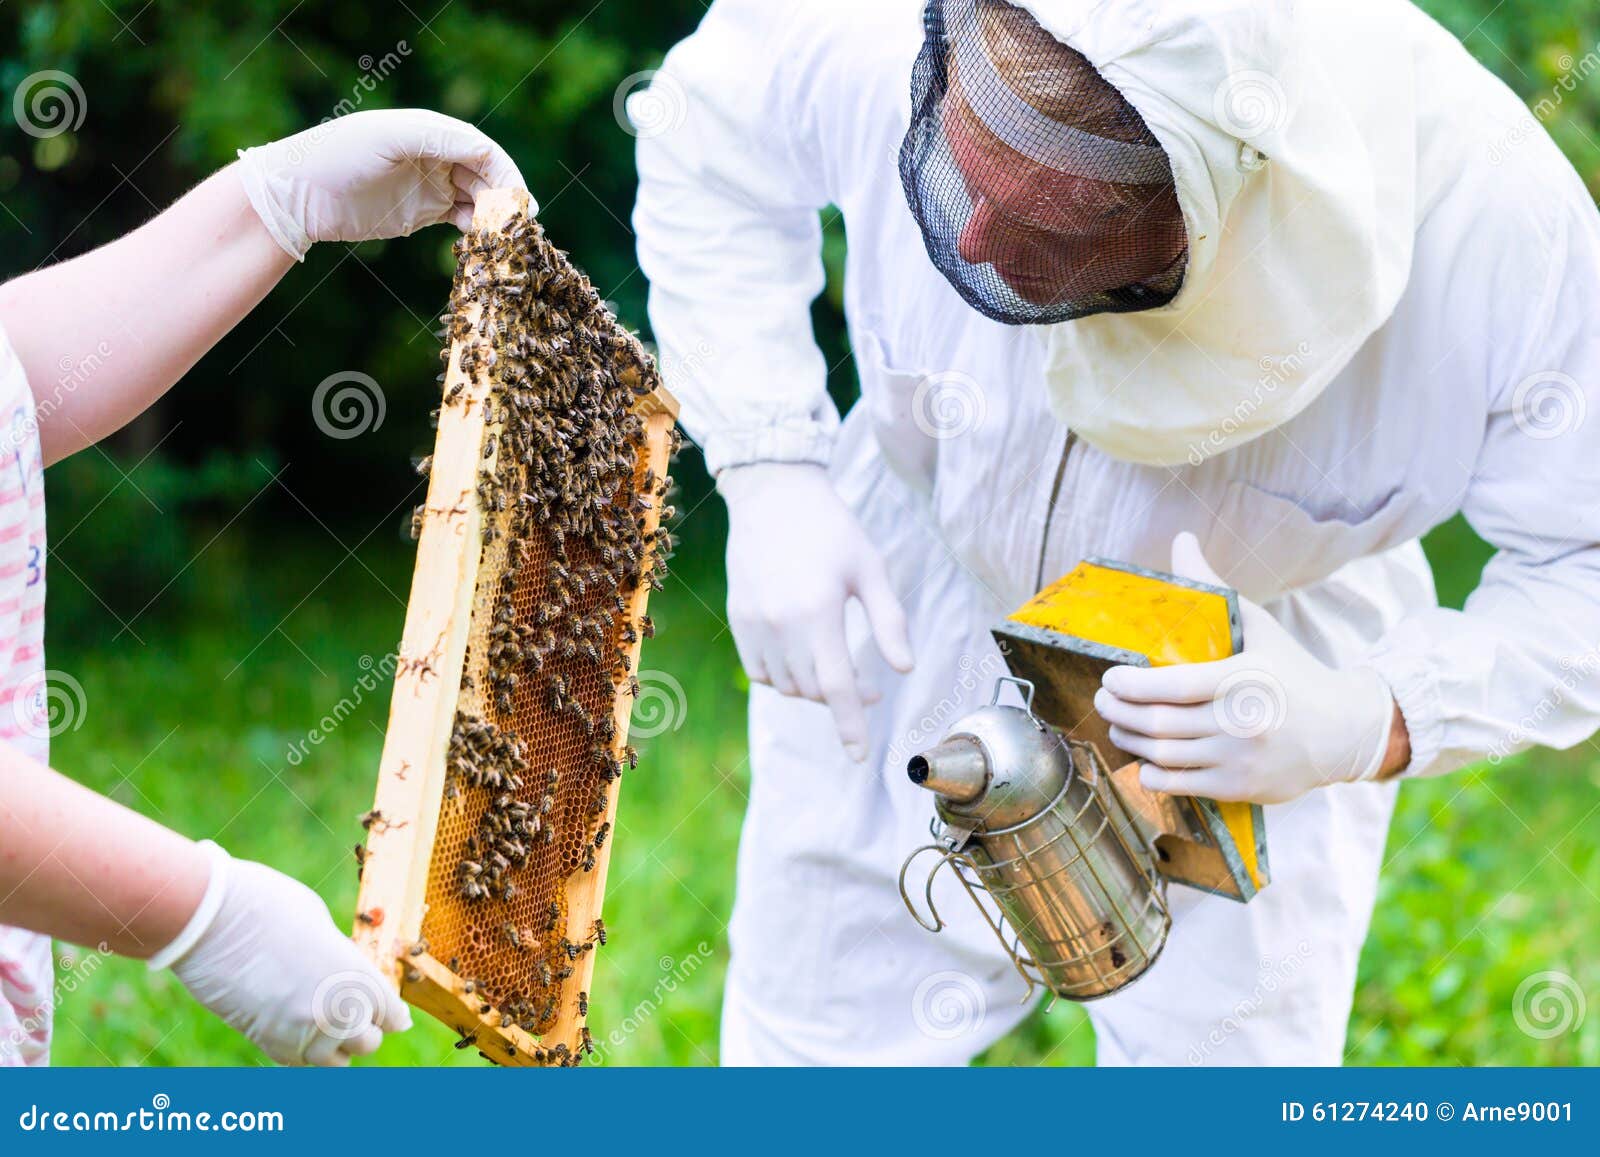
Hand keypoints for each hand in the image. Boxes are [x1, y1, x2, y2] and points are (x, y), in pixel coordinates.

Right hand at [150, 842, 410, 1065]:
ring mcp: (298, 1031)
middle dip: (364, 1028)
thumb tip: (345, 972)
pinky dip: (305, 1051)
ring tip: (325, 1023)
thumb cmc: (266, 905)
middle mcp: (332, 1010)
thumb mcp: (320, 923)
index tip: (389, 1012)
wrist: (209, 919)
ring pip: (334, 1061)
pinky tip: (298, 1029)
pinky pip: (299, 1062)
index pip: (390, 1014)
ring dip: (335, 1046)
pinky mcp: (265, 1042)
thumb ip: (340, 956)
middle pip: (366, 1042)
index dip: (390, 1012)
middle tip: (354, 1012)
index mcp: (354, 974)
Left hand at [235, 108, 528, 260]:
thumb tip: (487, 154)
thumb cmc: (339, 154)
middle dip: (506, 201)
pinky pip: (461, 221)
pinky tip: (481, 244)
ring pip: (479, 201)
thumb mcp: (389, 138)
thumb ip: (438, 139)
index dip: (507, 175)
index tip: (519, 204)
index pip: (485, 151)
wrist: (299, 193)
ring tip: (504, 241)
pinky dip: (476, 232)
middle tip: (519, 229)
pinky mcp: (422, 213)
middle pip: (488, 177)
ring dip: (495, 218)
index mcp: (433, 131)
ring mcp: (432, 186)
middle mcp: (438, 156)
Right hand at [720, 462, 913, 760]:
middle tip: (869, 686)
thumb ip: (889, 621)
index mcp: (817, 610)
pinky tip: (803, 657)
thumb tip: (904, 669)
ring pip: (786, 685)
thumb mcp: (871, 568)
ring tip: (836, 666)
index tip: (860, 755)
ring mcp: (754, 622)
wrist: (774, 495)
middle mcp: (780, 623)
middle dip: (843, 700)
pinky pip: (761, 670)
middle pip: (813, 690)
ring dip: (814, 688)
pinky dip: (784, 677)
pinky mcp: (738, 618)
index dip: (850, 725)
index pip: (836, 686)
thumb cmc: (832, 529)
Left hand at [1092, 533, 1399, 803]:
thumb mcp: (1259, 626)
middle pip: (1159, 723)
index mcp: (1245, 678)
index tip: (1110, 677)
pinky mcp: (1239, 787)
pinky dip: (1151, 773)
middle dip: (1119, 711)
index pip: (1172, 686)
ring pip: (1164, 755)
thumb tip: (1183, 540)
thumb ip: (1214, 586)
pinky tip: (1144, 759)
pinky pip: (1179, 784)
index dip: (1131, 685)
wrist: (1344, 731)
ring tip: (1117, 726)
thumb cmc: (1292, 672)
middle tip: (1103, 699)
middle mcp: (1242, 722)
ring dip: (1129, 741)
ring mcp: (1240, 759)